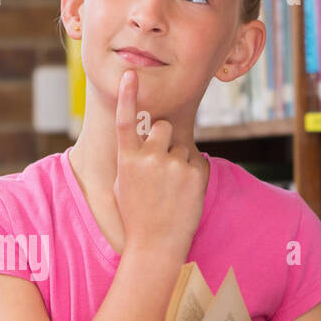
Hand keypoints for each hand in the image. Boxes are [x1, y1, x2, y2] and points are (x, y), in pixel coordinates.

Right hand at [112, 69, 204, 255]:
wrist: (156, 245)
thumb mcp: (124, 184)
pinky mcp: (194, 172)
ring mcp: (173, 164)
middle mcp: (149, 157)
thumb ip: (133, 158)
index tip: (131, 75)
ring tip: (171, 188)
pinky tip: (183, 193)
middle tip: (161, 168)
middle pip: (164, 128)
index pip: (126, 120)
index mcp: (127, 160)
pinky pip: (195, 160)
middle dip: (165, 140)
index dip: (127, 96)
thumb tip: (143, 136)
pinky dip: (192, 173)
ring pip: (182, 145)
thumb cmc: (137, 215)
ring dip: (179, 159)